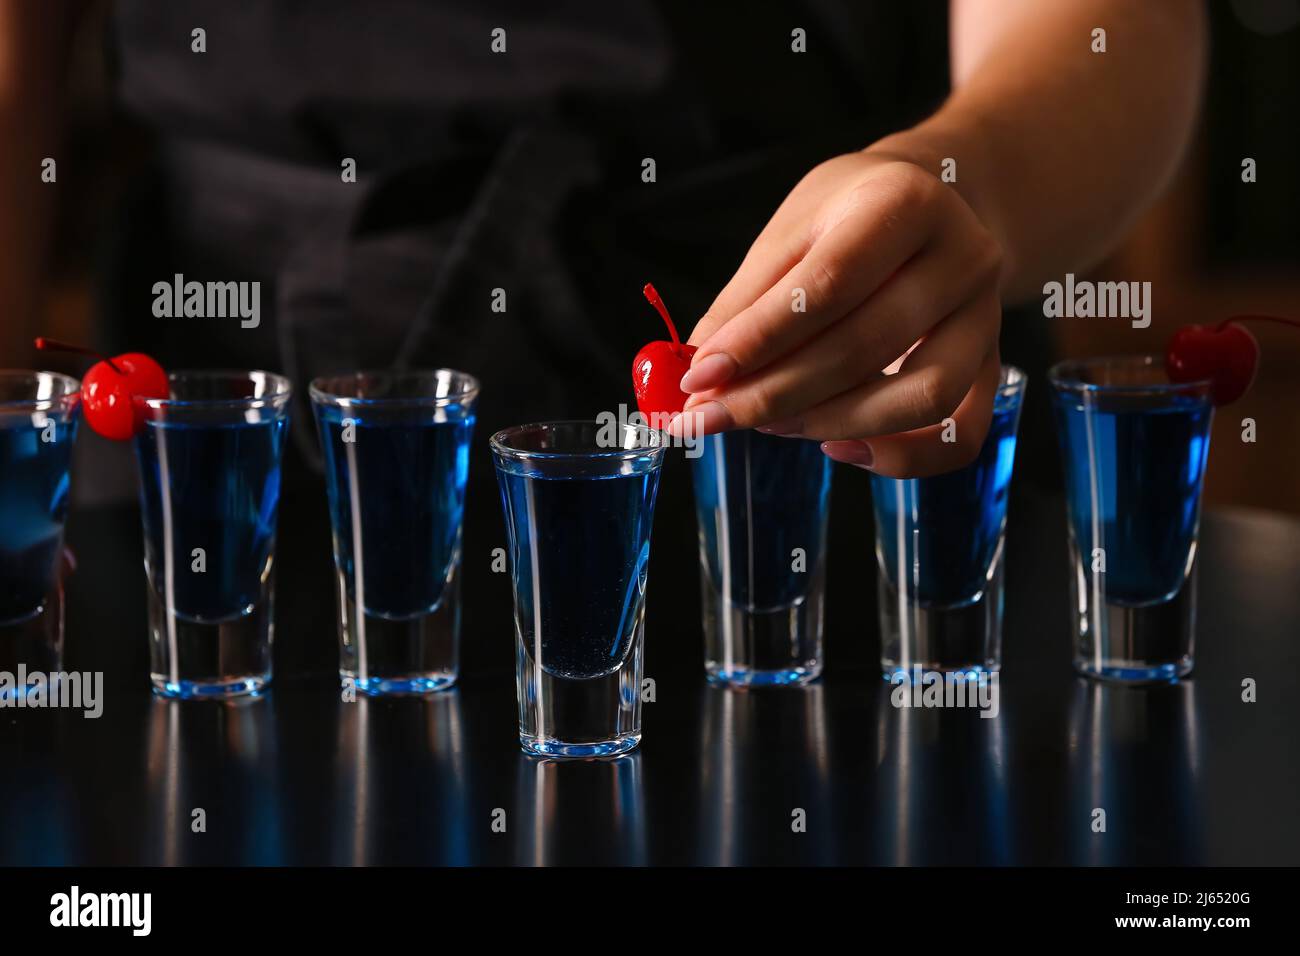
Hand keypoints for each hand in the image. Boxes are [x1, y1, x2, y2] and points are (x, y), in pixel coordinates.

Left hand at [670, 150, 1003, 477]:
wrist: (933, 204)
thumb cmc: (850, 217)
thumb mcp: (791, 232)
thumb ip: (745, 303)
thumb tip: (696, 377)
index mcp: (906, 202)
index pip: (830, 283)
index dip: (760, 338)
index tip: (699, 377)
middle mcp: (963, 257)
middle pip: (868, 345)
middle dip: (777, 393)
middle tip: (713, 416)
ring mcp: (986, 316)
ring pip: (923, 396)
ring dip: (831, 423)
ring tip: (768, 423)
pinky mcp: (992, 367)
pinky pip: (959, 435)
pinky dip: (898, 456)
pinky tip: (836, 446)